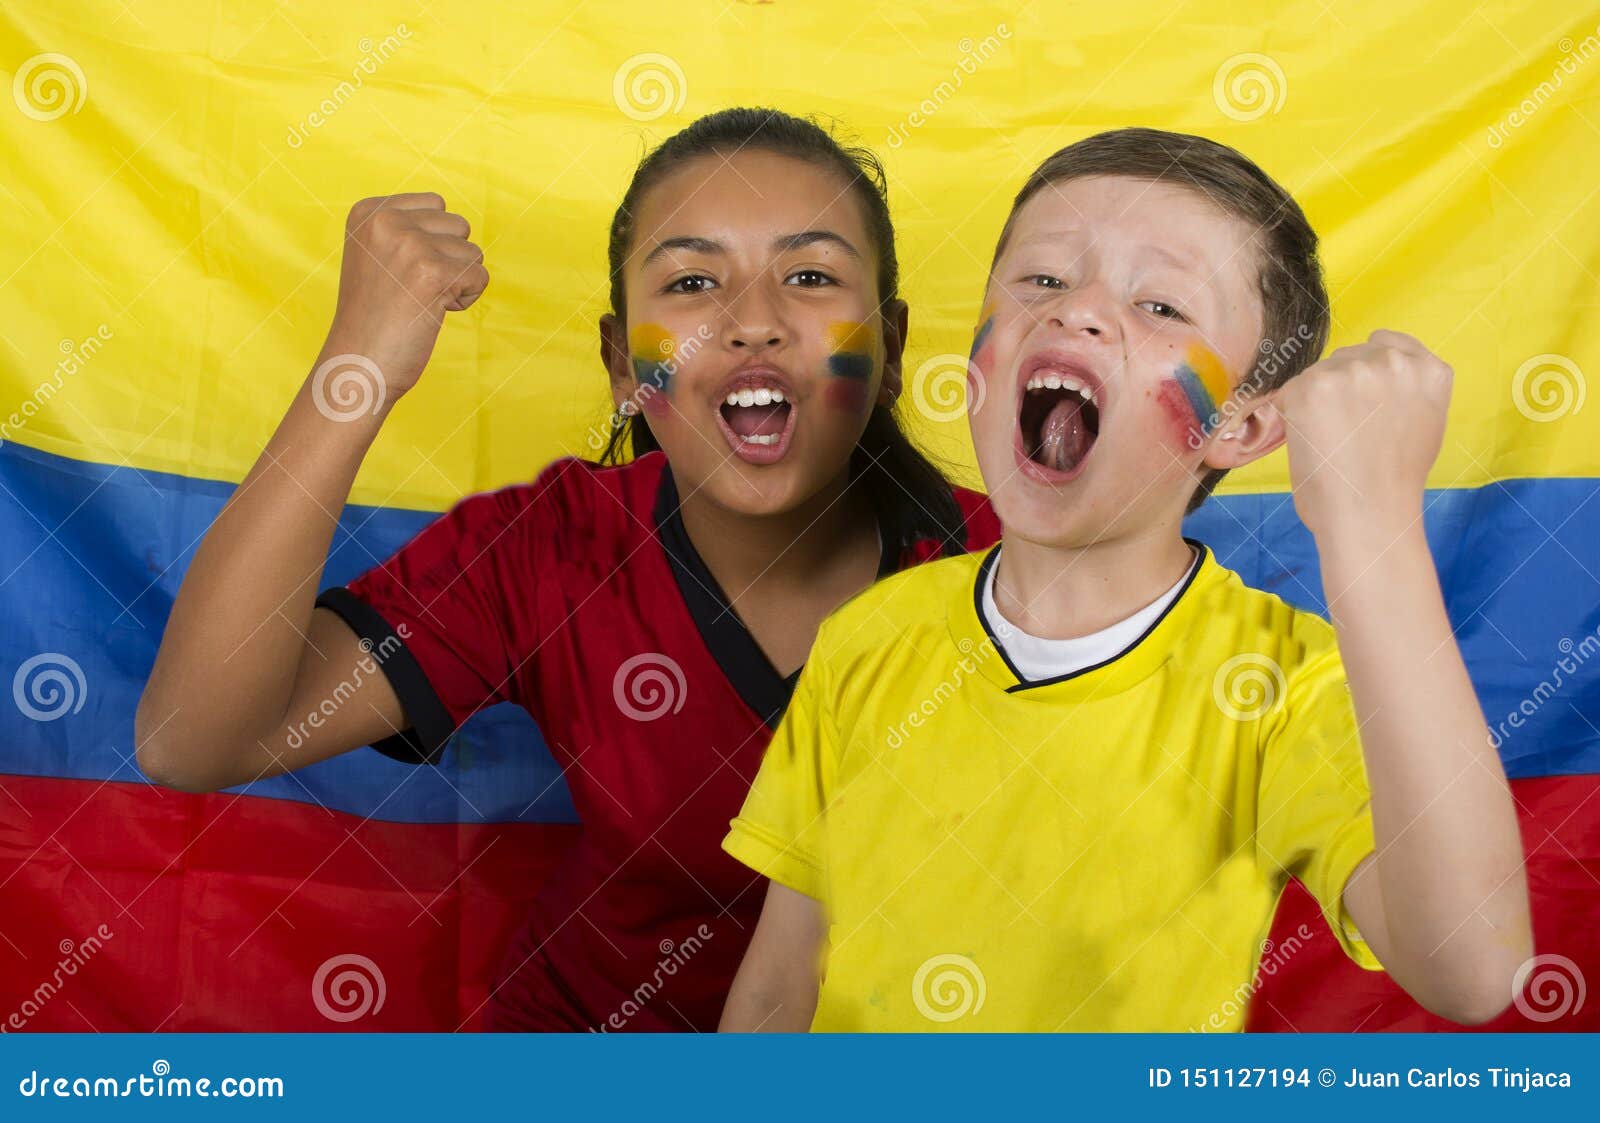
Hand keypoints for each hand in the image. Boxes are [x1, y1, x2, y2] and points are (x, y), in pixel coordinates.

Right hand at [322, 192, 487, 397]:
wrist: (357, 364)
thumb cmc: (373, 317)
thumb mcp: (378, 256)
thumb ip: (407, 229)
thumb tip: (456, 220)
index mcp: (368, 211)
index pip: (436, 204)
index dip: (433, 241)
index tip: (403, 270)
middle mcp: (385, 221)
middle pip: (458, 225)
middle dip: (449, 259)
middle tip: (413, 290)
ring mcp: (409, 244)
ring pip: (473, 252)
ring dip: (458, 281)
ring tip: (420, 302)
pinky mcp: (433, 272)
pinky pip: (480, 277)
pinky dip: (465, 300)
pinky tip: (433, 313)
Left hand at [1275, 330, 1451, 542]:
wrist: (1371, 515)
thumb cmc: (1393, 482)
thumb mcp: (1423, 422)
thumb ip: (1406, 389)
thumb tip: (1375, 378)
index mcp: (1429, 369)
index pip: (1386, 344)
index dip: (1369, 371)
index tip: (1364, 400)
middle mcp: (1393, 361)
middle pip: (1348, 357)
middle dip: (1341, 388)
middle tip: (1347, 433)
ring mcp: (1351, 370)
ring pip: (1319, 373)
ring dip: (1317, 400)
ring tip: (1335, 442)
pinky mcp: (1312, 387)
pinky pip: (1291, 392)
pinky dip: (1293, 416)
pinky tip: (1314, 443)